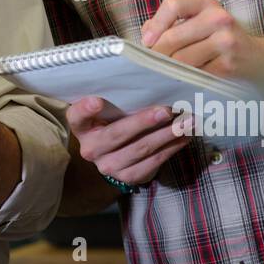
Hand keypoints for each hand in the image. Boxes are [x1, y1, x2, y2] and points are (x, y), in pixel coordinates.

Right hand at [68, 96, 191, 185]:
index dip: (85, 109)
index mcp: (82, 126)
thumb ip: (116, 102)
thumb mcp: (107, 113)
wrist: (114, 157)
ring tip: (186, 123)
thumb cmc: (112, 123)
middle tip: (167, 111)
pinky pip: (153, 162)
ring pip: (141, 149)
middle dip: (144, 121)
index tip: (97, 101)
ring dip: (167, 134)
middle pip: (117, 133)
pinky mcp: (128, 178)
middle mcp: (91, 149)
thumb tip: (150, 85)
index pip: (77, 116)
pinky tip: (184, 137)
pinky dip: (171, 148)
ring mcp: (108, 166)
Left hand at [140, 0, 263, 79]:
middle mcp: (218, 18)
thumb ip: (170, 24)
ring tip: (164, 72)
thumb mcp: (199, 22)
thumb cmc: (219, 39)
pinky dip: (184, 78)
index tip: (148, 40)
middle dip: (157, 53)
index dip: (157, 22)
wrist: (258, 58)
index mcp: (207, 3)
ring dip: (168, 68)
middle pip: (174, 36)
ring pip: (182, 59)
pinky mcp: (228, 66)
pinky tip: (182, 79)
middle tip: (149, 63)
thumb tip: (146, 36)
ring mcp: (226, 42)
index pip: (174, 3)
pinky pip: (194, 74)